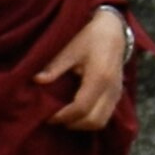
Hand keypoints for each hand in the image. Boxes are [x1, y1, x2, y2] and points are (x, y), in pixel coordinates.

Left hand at [37, 5, 130, 130]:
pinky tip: (76, 112)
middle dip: (73, 124)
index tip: (48, 117)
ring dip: (82, 124)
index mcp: (100, 77)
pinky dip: (90, 119)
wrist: (113, 29)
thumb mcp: (70, 48)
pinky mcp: (117, 94)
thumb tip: (37, 80)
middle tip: (54, 119)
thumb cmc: (90, 36)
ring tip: (64, 118)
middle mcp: (111, 89)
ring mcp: (117, 92)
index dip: (63, 116)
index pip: (81, 107)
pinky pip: (105, 116)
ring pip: (101, 122)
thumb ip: (55, 66)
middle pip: (94, 121)